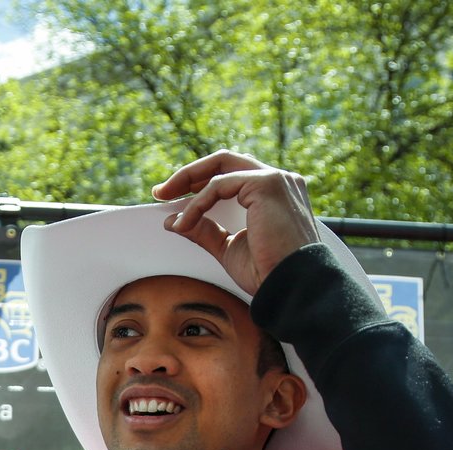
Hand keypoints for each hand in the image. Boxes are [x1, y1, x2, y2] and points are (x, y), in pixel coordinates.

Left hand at [152, 150, 320, 295]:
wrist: (292, 286)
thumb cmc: (268, 272)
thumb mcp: (228, 248)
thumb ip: (205, 230)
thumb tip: (174, 221)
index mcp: (273, 193)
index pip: (230, 175)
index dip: (199, 183)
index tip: (170, 198)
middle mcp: (278, 179)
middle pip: (224, 161)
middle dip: (188, 174)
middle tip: (160, 192)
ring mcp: (275, 178)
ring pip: (219, 166)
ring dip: (187, 181)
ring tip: (164, 199)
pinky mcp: (266, 184)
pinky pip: (218, 185)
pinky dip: (197, 203)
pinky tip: (185, 222)